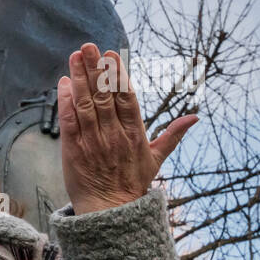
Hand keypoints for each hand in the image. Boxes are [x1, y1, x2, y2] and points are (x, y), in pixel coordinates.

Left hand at [57, 43, 197, 214]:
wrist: (110, 212)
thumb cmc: (132, 184)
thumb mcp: (156, 159)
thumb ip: (172, 135)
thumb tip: (195, 117)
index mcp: (136, 134)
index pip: (127, 98)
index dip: (118, 75)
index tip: (112, 55)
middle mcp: (114, 135)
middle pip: (104, 96)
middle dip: (96, 69)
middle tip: (89, 47)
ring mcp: (93, 142)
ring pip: (86, 105)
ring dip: (79, 78)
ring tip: (75, 57)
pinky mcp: (73, 150)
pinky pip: (69, 122)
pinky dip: (66, 102)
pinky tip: (64, 83)